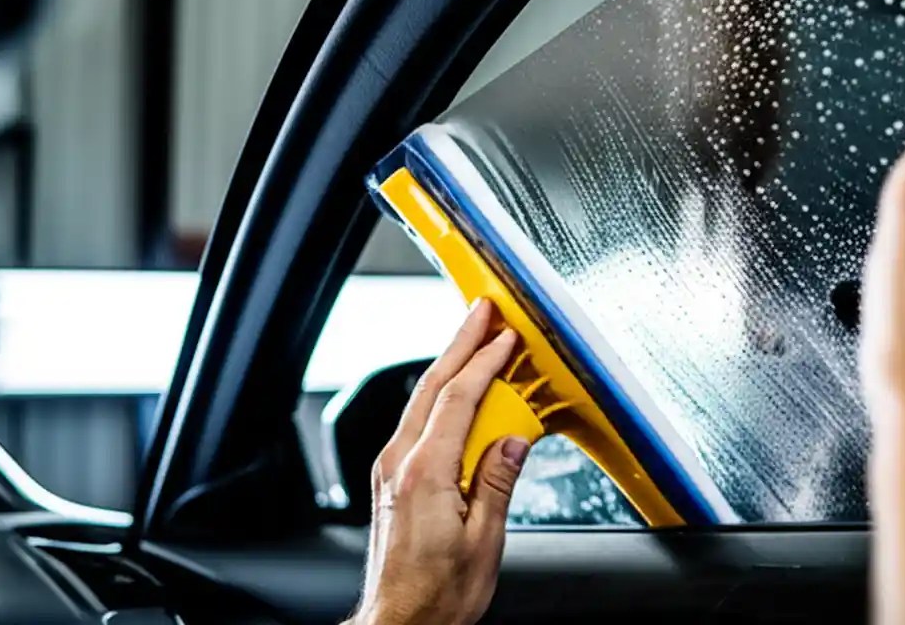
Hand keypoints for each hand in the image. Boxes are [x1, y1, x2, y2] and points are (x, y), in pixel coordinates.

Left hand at [351, 300, 530, 624]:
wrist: (400, 623)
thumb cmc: (438, 595)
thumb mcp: (484, 541)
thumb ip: (498, 482)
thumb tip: (513, 440)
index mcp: (425, 475)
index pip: (458, 400)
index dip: (485, 363)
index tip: (507, 338)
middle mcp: (400, 465)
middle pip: (432, 387)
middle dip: (460, 343)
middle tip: (483, 310)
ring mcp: (391, 470)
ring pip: (422, 401)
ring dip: (450, 365)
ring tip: (475, 339)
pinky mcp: (393, 480)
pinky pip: (419, 423)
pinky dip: (442, 396)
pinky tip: (457, 390)